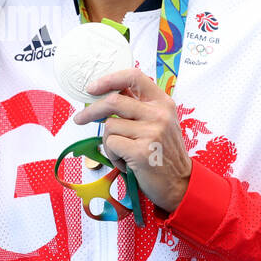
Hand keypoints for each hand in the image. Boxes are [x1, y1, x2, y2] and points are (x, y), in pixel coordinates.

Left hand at [72, 68, 192, 211]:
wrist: (180, 183)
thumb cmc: (164, 153)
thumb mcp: (159, 123)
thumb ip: (138, 108)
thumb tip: (106, 96)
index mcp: (162, 103)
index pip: (133, 77)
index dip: (109, 80)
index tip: (93, 88)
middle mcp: (159, 114)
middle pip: (114, 101)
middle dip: (91, 111)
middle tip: (80, 119)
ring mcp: (152, 132)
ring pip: (109, 126)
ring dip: (109, 142)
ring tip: (122, 153)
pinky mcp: (141, 151)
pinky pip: (111, 145)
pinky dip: (112, 156)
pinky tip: (126, 163)